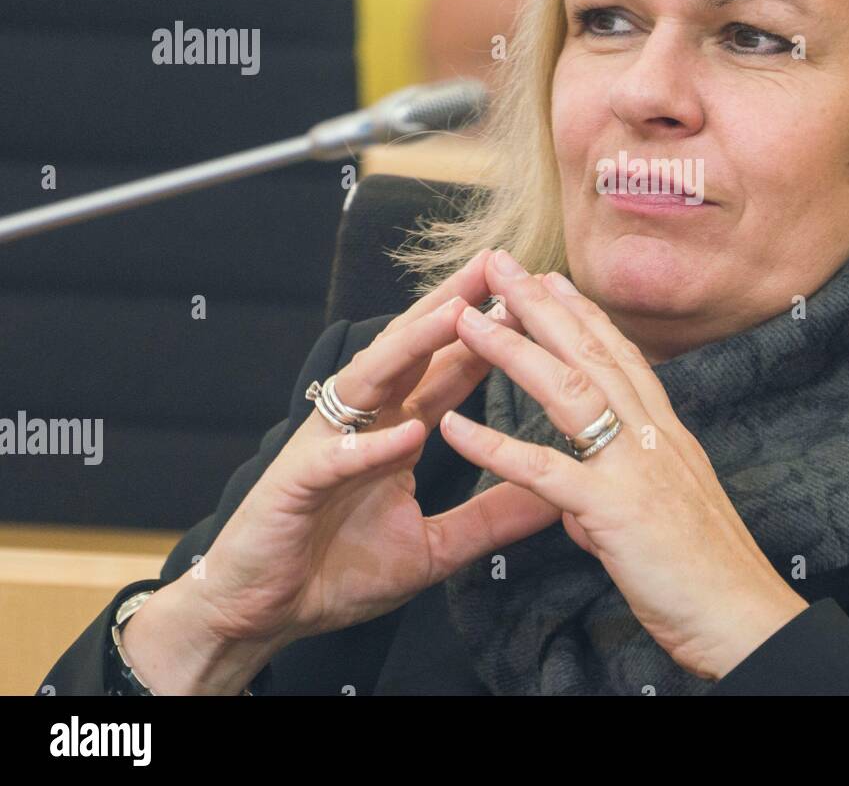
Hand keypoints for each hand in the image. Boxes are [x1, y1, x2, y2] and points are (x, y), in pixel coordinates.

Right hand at [188, 249, 561, 652]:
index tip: (533, 302)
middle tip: (498, 267)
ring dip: (415, 345)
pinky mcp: (296, 483)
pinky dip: (371, 445)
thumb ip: (489, 519)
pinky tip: (407, 431)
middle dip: (453, 305)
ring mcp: (326, 445)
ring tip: (459, 315)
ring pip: (373, 379)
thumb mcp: (434, 548)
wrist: (260, 615)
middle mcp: (361, 423)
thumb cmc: (338, 573)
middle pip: (411, 350)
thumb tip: (555, 501)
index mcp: (392, 429)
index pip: (446, 369)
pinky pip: (337, 458)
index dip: (488, 336)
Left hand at [441, 249, 809, 680]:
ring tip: (467, 321)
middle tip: (500, 265)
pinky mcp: (614, 511)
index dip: (582, 314)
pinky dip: (494, 446)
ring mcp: (634, 468)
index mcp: (667, 434)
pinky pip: (544, 471)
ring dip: (513, 351)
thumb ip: (616, 499)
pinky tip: (455, 427)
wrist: (745, 618)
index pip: (621, 357)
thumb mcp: (664, 519)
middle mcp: (654, 436)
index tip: (551, 278)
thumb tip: (579, 505)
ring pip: (568, 392)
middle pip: (591, 355)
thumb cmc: (710, 575)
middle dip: (541, 305)